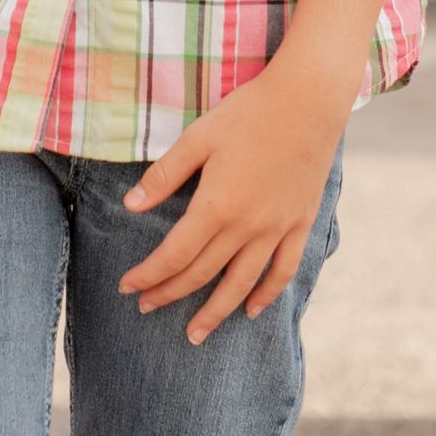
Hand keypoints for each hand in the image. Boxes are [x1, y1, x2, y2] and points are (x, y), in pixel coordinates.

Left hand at [118, 60, 342, 344]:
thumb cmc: (249, 113)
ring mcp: (276, 229)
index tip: (127, 287)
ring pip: (241, 284)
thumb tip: (129, 206)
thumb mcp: (198, 137)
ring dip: (215, 312)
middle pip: (202, 274)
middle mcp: (247, 227)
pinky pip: (283, 270)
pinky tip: (251, 310)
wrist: (309, 100)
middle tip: (146, 308)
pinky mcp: (300, 224)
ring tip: (194, 334)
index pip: (174, 255)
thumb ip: (164, 175)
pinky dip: (266, 294)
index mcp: (216, 206)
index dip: (148, 275)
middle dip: (170, 294)